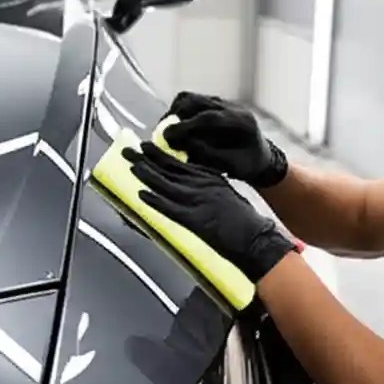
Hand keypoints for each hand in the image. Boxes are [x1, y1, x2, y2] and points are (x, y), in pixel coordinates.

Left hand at [123, 143, 297, 282]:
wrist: (255, 238)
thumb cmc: (242, 219)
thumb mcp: (224, 191)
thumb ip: (206, 183)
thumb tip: (186, 180)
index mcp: (209, 177)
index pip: (179, 162)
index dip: (159, 153)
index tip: (146, 145)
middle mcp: (201, 185)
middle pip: (168, 168)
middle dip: (146, 158)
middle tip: (129, 150)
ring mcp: (196, 202)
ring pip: (163, 184)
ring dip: (145, 174)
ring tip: (131, 165)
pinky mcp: (192, 219)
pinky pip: (168, 208)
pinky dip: (153, 201)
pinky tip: (141, 195)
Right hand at [161, 92, 287, 187]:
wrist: (262, 157)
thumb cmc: (248, 165)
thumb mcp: (230, 165)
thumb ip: (207, 154)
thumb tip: (178, 144)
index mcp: (241, 121)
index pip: (209, 117)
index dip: (185, 127)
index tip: (166, 137)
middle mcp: (232, 107)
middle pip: (196, 100)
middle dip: (175, 116)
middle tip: (162, 134)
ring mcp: (223, 103)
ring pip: (191, 97)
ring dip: (174, 112)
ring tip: (168, 131)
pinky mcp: (214, 104)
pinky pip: (192, 102)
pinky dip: (179, 113)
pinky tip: (176, 129)